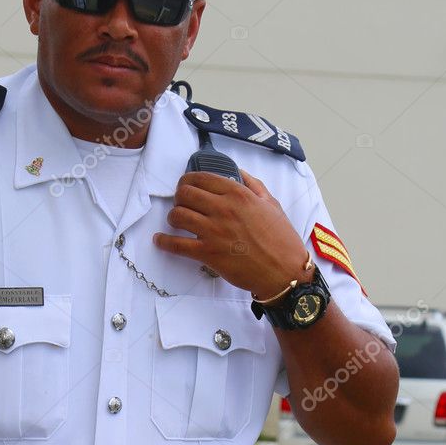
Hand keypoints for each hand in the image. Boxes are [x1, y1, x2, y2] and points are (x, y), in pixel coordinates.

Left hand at [153, 169, 309, 297]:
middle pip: (184, 193)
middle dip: (179, 197)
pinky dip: (164, 242)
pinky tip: (160, 240)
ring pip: (177, 215)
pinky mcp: (208, 253)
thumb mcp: (272, 204)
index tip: (186, 186)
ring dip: (173, 217)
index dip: (188, 180)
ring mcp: (214, 231)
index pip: (201, 178)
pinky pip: (177, 244)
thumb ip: (254, 185)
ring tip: (176, 221)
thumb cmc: (281, 239)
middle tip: (182, 204)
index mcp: (238, 194)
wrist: (285, 272)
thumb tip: (239, 172)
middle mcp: (223, 209)